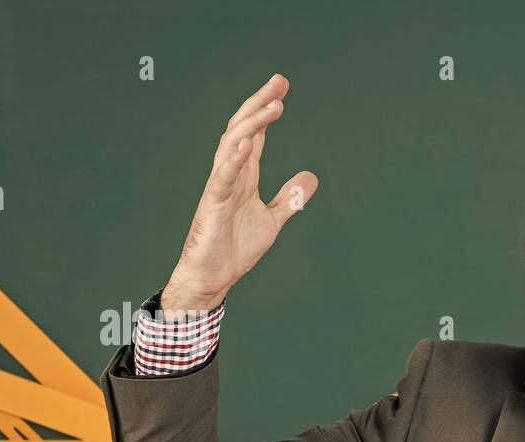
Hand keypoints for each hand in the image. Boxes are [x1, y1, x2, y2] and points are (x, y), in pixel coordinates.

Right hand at [161, 73, 317, 313]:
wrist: (212, 277)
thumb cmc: (234, 247)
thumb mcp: (273, 220)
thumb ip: (290, 198)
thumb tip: (312, 176)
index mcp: (243, 176)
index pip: (255, 134)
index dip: (267, 111)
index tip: (282, 88)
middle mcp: (230, 174)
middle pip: (243, 130)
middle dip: (260, 105)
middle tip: (279, 82)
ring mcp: (220, 188)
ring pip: (233, 147)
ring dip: (253, 125)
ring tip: (273, 106)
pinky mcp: (213, 206)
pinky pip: (222, 178)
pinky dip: (234, 160)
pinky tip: (247, 143)